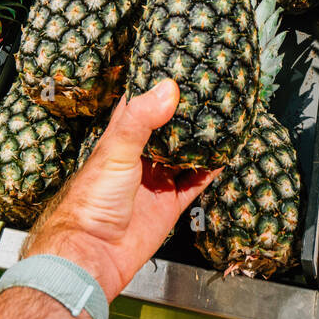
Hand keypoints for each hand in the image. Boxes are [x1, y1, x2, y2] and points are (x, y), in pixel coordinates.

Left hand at [22, 80, 216, 299]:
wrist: (95, 251)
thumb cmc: (93, 200)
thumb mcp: (116, 150)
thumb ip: (141, 120)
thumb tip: (169, 88)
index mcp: (121, 139)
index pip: (140, 105)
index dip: (156, 87)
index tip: (179, 67)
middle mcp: (140, 157)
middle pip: (168, 129)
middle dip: (187, 113)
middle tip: (211, 90)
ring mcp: (156, 180)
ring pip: (185, 155)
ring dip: (202, 141)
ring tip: (224, 118)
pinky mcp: (170, 204)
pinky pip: (195, 183)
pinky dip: (210, 171)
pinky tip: (225, 156)